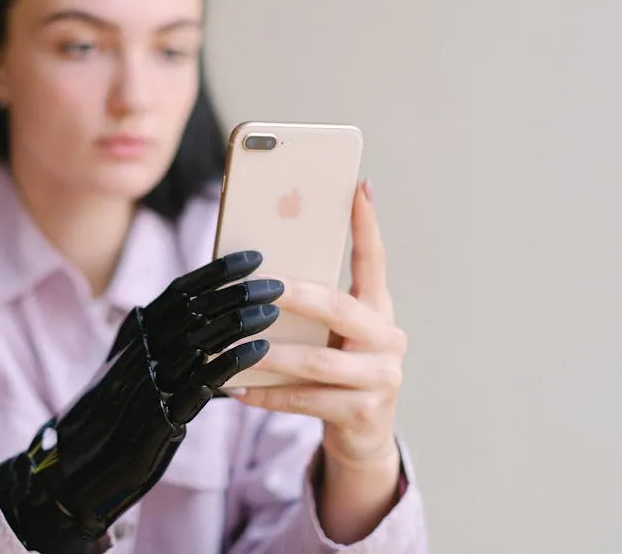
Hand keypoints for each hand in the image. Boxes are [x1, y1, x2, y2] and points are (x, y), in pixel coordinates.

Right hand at [0, 251, 282, 553]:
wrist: (82, 460)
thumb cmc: (116, 408)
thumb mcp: (132, 362)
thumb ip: (161, 336)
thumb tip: (206, 310)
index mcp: (136, 331)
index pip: (181, 290)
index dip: (218, 271)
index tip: (253, 257)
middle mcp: (142, 349)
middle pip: (195, 310)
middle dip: (237, 292)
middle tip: (275, 283)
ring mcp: (150, 380)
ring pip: (199, 340)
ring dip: (239, 322)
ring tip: (272, 311)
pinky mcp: (160, 414)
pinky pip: (202, 383)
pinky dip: (232, 363)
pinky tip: (259, 351)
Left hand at [233, 180, 405, 466]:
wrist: (364, 433)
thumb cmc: (337, 369)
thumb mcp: (332, 333)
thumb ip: (311, 306)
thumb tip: (256, 272)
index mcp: (378, 309)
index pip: (374, 260)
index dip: (367, 225)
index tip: (357, 187)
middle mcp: (388, 338)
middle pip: (339, 309)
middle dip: (294, 295)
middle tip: (256, 285)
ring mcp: (381, 378)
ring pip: (318, 360)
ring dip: (271, 352)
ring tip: (233, 345)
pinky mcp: (364, 413)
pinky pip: (307, 399)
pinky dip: (268, 393)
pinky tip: (237, 388)